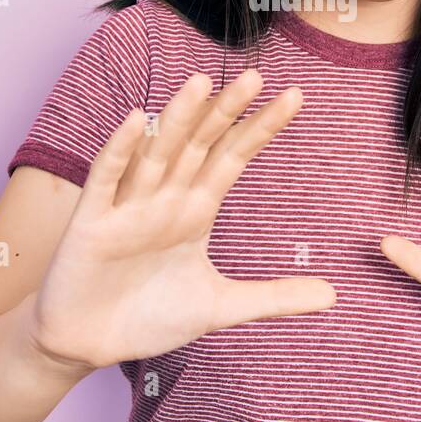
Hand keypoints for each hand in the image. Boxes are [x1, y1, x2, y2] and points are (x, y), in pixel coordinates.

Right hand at [29, 70, 336, 372]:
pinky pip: (108, 177)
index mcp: (195, 209)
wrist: (87, 344)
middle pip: (201, 144)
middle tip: (256, 77)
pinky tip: (137, 120)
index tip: (295, 96)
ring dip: (178, 118)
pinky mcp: (92, 221)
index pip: (234, 157)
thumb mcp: (219, 307)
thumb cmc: (148, 317)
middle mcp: (165, 197)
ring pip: (158, 151)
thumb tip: (333, 296)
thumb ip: (273, 298)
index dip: (261, 127)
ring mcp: (128, 205)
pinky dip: (121, 149)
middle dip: (226, 112)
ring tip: (202, 83)